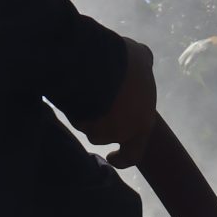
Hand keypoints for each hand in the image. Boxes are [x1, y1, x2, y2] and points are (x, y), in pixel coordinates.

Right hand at [78, 37, 156, 168]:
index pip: (133, 155)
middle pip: (103, 136)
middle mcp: (119, 131)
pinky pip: (72, 114)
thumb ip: (144, 64)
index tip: (111, 157)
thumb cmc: (126, 61)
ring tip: (85, 85)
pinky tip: (72, 84)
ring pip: (86, 125)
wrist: (99, 58)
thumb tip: (144, 58)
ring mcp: (95, 128)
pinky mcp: (75, 119)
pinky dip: (72, 103)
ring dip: (85, 112)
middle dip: (97, 124)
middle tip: (94, 102)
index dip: (122, 159)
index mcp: (142, 123)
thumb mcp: (142, 57)